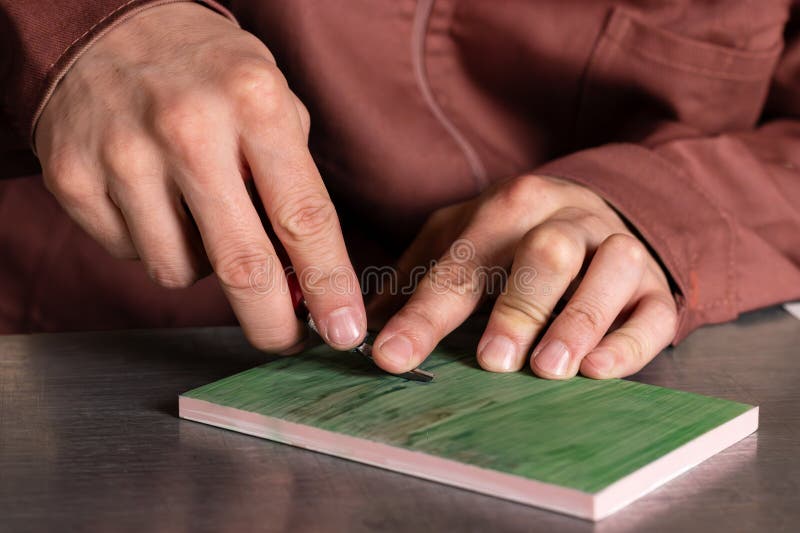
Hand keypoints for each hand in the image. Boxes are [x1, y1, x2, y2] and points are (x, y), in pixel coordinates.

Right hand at [35, 3, 365, 351]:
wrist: (104, 26)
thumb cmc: (205, 70)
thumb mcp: (271, 96)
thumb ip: (293, 179)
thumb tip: (306, 275)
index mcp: (253, 101)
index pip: (303, 216)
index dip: (328, 284)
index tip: (343, 329)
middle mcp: (188, 129)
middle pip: (243, 265)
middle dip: (272, 322)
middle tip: (285, 337)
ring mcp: (123, 155)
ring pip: (180, 272)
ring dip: (203, 265)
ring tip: (200, 212)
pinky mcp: (74, 178)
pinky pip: (132, 256)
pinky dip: (153, 244)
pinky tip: (153, 200)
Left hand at [369, 175, 677, 378]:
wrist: (596, 206)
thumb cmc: (515, 233)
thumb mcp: (461, 237)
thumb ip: (418, 274)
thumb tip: (370, 323)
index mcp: (508, 208)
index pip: (461, 266)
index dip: (424, 315)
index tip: (392, 357)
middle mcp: (565, 221)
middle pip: (546, 255)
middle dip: (518, 307)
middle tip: (494, 360)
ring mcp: (616, 249)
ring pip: (608, 274)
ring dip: (578, 321)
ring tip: (549, 368)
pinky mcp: (654, 285)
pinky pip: (653, 311)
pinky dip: (630, 343)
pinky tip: (599, 369)